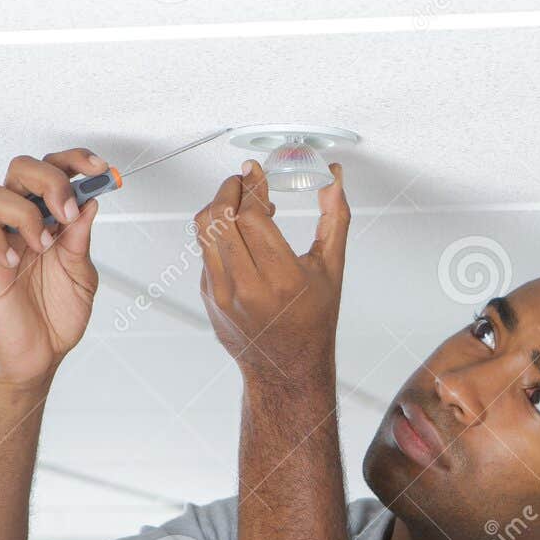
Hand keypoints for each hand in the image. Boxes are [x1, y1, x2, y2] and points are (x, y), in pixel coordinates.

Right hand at [0, 149, 108, 387]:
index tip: (98, 170)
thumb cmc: (56, 316)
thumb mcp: (83, 276)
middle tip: (67, 212)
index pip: (54, 170)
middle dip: (49, 180)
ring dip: (23, 213)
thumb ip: (82, 240)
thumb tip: (90, 202)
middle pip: (20, 168)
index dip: (74, 161)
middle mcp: (20, 221)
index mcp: (48, 218)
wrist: (38, 357)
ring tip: (42, 246)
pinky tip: (13, 262)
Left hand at [195, 159, 349, 386]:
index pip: (251, 216)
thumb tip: (334, 177)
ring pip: (204, 231)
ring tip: (239, 202)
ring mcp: (222, 294)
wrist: (286, 367)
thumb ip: (335, 217)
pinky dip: (219, 232)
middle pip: (220, 218)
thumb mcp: (331, 269)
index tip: (256, 172)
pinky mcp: (209, 296)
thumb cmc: (313, 321)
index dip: (252, 186)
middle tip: (245, 181)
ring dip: (219, 206)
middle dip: (231, 189)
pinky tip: (238, 233)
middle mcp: (247, 288)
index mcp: (282, 280)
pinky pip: (205, 250)